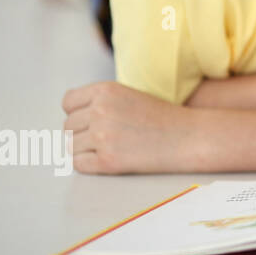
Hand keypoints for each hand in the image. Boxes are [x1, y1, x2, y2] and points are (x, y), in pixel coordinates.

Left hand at [62, 81, 194, 173]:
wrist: (188, 136)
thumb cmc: (160, 117)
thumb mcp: (128, 95)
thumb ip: (99, 101)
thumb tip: (70, 119)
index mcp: (105, 90)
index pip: (68, 103)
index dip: (76, 113)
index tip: (89, 120)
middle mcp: (100, 111)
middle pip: (67, 126)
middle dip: (81, 133)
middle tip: (106, 137)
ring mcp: (103, 136)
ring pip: (69, 146)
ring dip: (84, 149)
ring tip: (109, 147)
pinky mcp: (107, 160)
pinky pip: (78, 164)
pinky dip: (89, 164)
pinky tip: (109, 158)